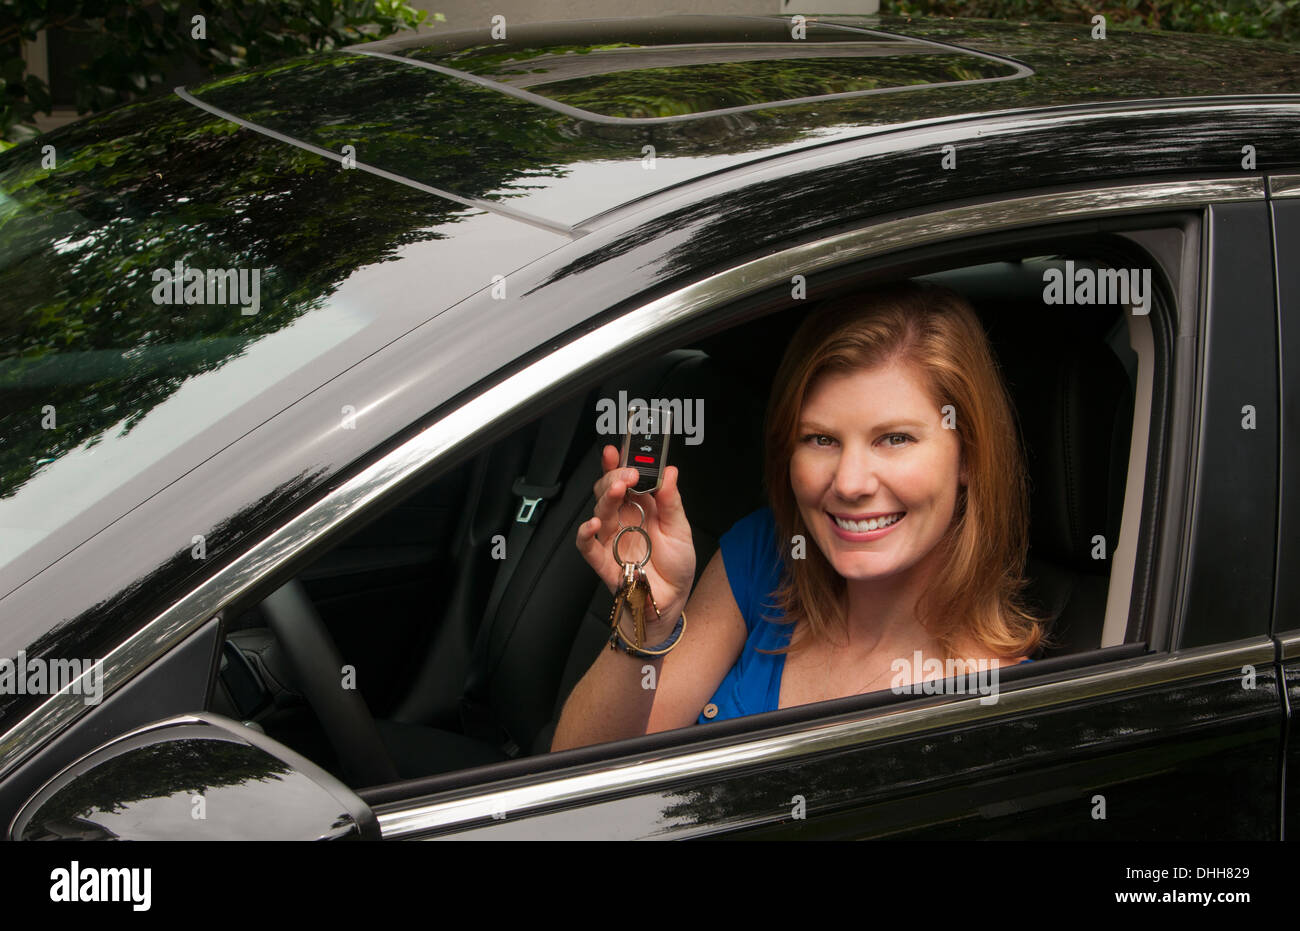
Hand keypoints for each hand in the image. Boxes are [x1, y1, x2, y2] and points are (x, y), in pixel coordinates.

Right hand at [576, 446, 695, 620]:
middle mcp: (623, 518)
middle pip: (608, 489)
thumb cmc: (675, 565)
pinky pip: (587, 545)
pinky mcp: (603, 560)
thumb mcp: (680, 529)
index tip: (620, 450)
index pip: (625, 478)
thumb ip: (672, 500)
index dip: (619, 463)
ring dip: (605, 497)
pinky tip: (592, 523)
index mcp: (641, 506)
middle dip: (615, 476)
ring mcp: (611, 538)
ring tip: (617, 488)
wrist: (671, 600)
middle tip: (628, 473)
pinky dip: (585, 533)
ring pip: (599, 510)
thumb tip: (670, 471)